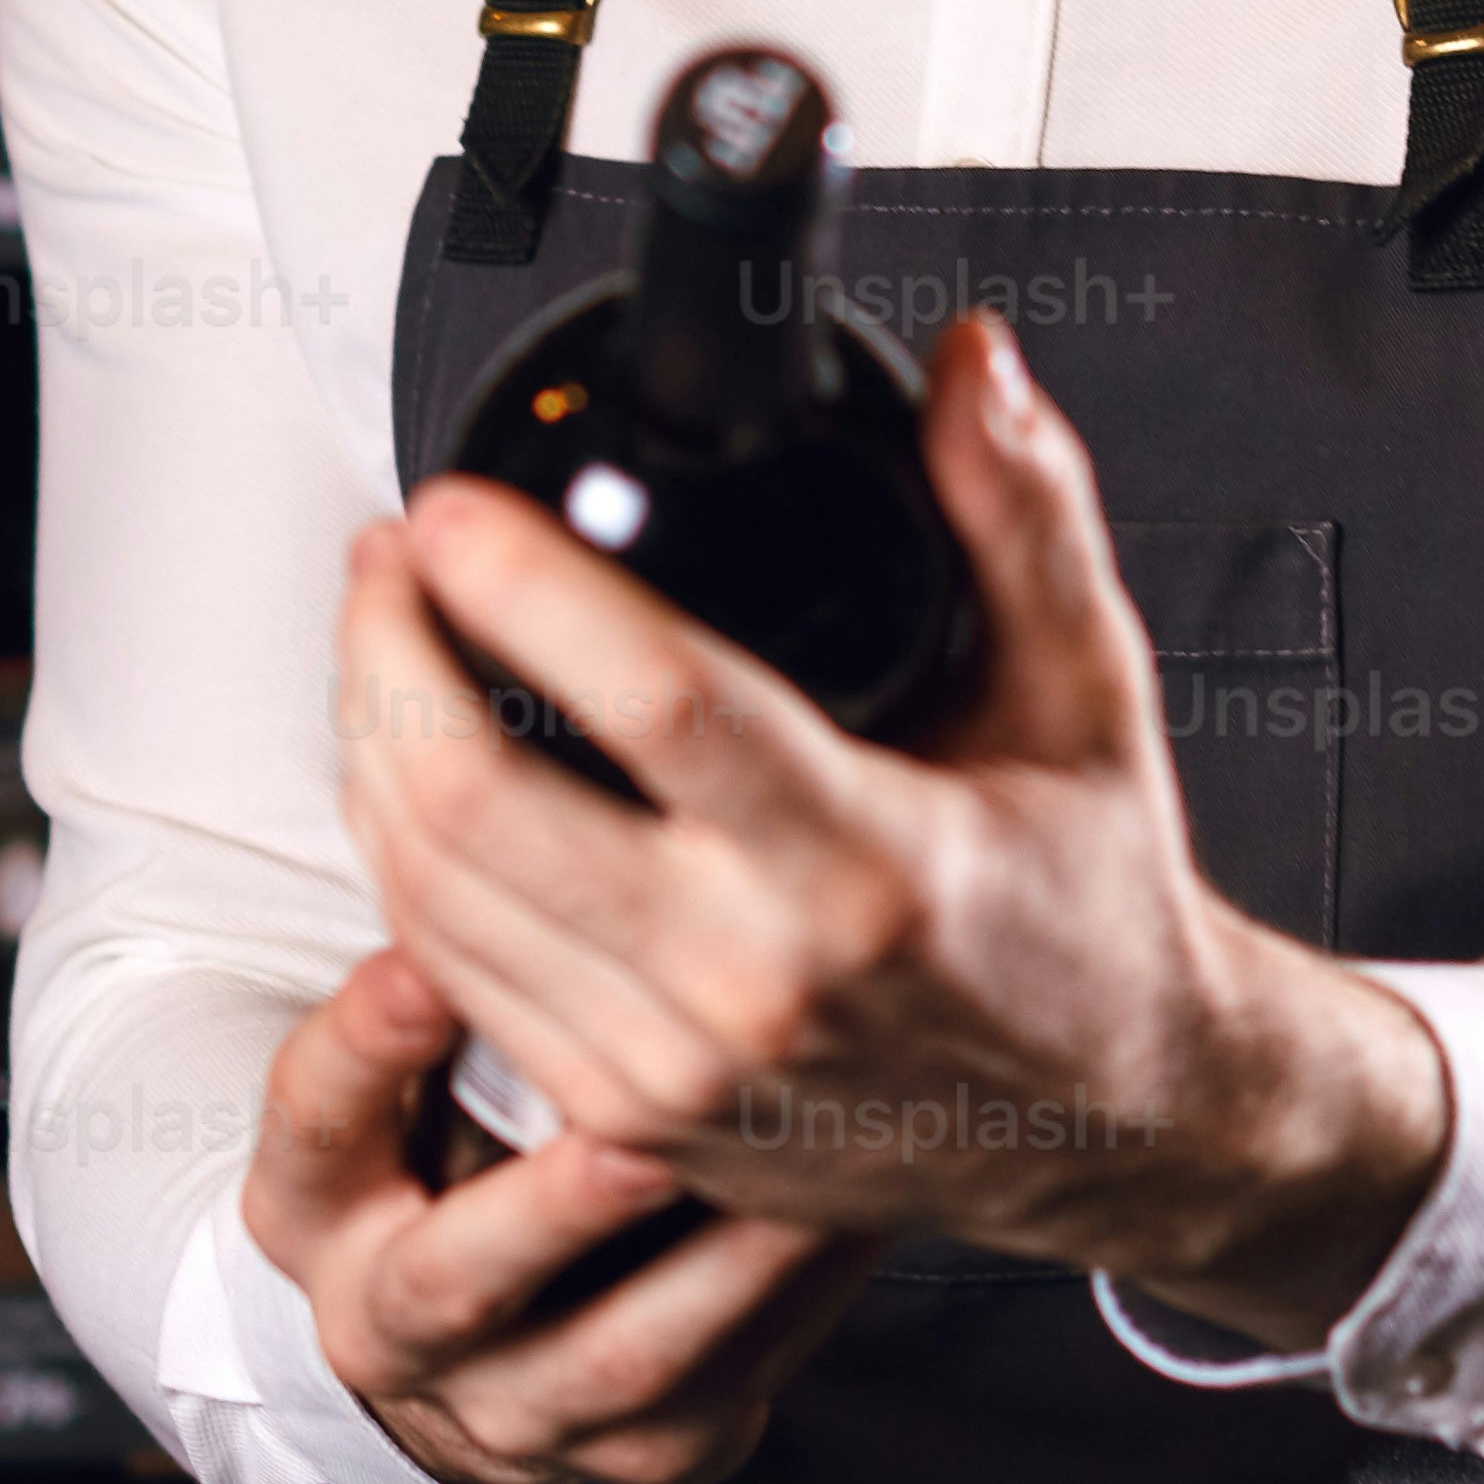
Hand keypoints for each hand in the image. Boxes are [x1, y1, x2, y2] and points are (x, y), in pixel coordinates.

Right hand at [243, 937, 886, 1483]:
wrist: (510, 1333)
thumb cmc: (479, 1126)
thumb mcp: (421, 1055)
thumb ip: (460, 948)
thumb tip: (526, 776)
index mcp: (317, 1199)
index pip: (316, 1119)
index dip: (368, 1048)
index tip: (425, 960)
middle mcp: (387, 1319)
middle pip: (447, 1279)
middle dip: (546, 1210)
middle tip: (634, 1136)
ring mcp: (509, 1407)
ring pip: (608, 1357)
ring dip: (711, 1268)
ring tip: (803, 1179)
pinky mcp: (636, 1452)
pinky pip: (722, 1387)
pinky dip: (794, 1300)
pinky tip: (859, 1215)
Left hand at [331, 303, 1451, 1335]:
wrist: (1111, 1122)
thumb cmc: (1092, 905)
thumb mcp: (1087, 693)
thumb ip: (1023, 513)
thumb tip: (966, 361)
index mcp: (873, 865)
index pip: (652, 703)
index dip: (522, 587)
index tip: (454, 506)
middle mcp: (755, 982)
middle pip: (478, 806)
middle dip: (389, 652)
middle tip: (391, 553)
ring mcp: (675, 1070)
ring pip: (432, 896)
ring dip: (372, 748)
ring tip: (383, 637)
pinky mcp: (628, 1122)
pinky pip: (453, 977)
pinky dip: (402, 863)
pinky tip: (412, 774)